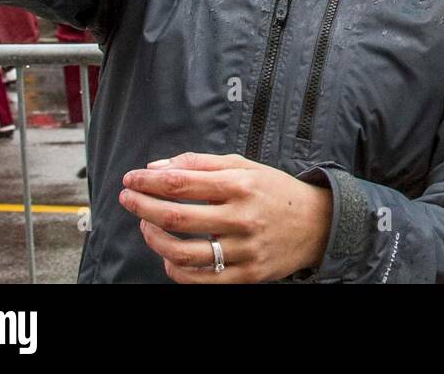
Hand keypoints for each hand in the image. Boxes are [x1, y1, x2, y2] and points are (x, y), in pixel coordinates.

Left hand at [119, 152, 331, 282]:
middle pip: (175, 216)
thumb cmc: (274, 191)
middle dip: (142, 206)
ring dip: (153, 239)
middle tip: (127, 199)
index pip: (181, 182)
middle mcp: (241, 217)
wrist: (317, 223)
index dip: (148, 181)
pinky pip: (198, 279)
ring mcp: (243, 249)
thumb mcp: (244, 166)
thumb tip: (157, 168)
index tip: (131, 179)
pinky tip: (168, 256)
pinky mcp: (246, 275)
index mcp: (240, 184)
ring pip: (181, 252)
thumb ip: (200, 164)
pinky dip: (174, 268)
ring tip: (146, 226)